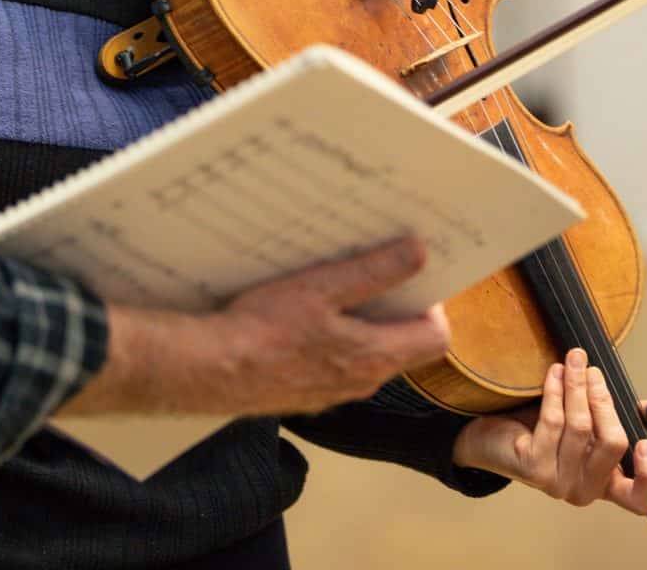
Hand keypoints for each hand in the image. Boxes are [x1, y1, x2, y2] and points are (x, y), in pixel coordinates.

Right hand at [217, 236, 452, 413]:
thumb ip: (373, 272)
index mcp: (374, 357)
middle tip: (376, 276)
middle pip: (404, 348)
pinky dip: (333, 343)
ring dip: (363, 327)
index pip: (434, 337)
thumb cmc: (265, 330)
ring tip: (335, 292)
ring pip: (367, 358)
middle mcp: (362, 382)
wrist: (212, 371)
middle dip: (398, 312)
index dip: (432, 306)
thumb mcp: (321, 288)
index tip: (413, 278)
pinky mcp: (307, 394)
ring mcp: (335, 393)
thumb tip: (418, 253)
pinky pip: (336, 367)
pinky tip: (302, 322)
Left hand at [451, 347, 646, 513]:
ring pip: (580, 427)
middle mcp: (584, 491)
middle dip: (603, 400)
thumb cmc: (539, 431)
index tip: (646, 442)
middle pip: (612, 444)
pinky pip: (552, 421)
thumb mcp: (583, 427)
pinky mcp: (534, 467)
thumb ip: (610, 419)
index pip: (639, 499)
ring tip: (574, 361)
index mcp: (604, 485)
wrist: (488, 438)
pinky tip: (554, 372)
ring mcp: (558, 483)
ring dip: (578, 387)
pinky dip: (556, 391)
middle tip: (594, 371)